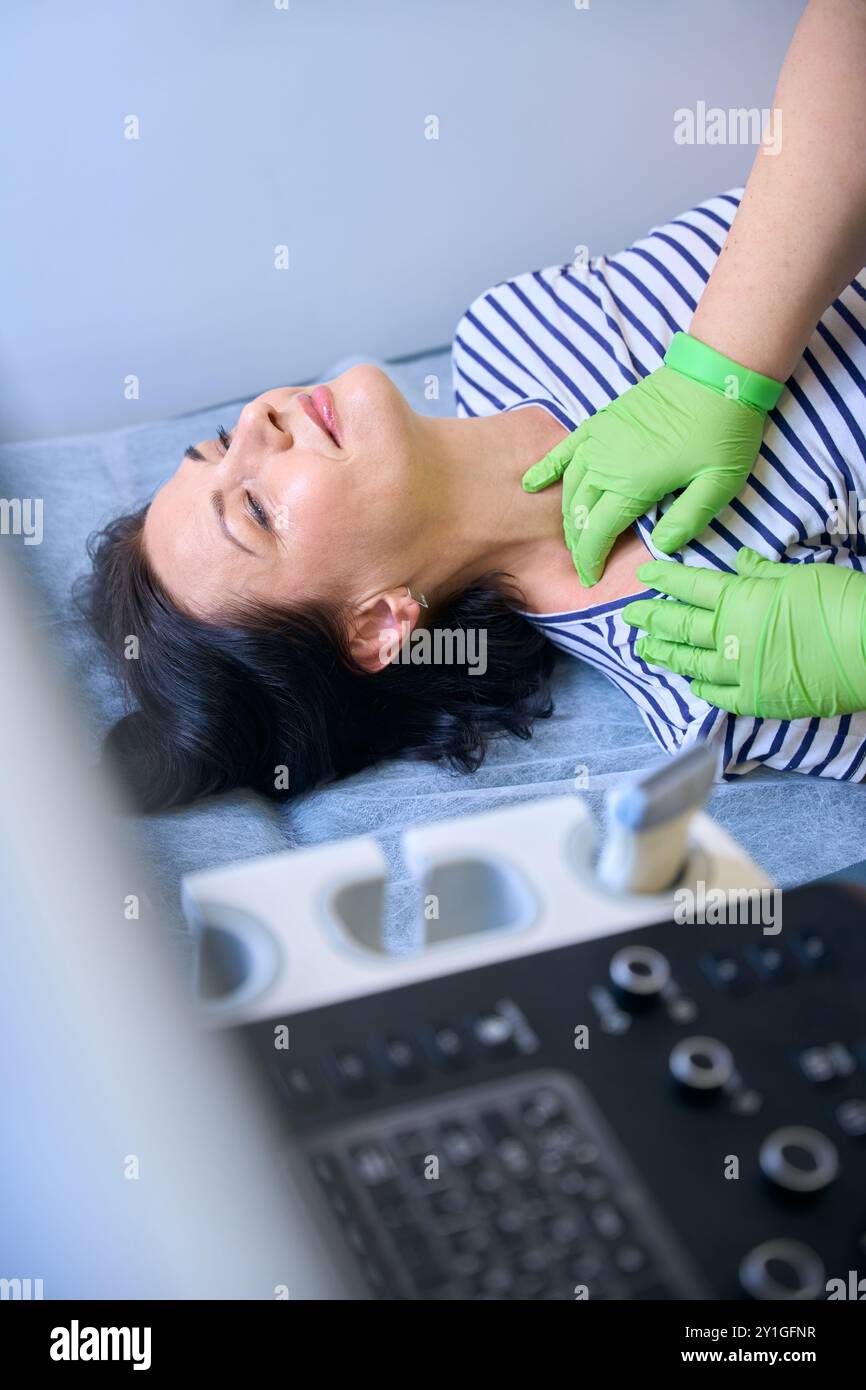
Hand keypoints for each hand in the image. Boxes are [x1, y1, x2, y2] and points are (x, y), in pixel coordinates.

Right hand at [521, 333, 780, 585]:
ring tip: (575, 536)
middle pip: (579, 514)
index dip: (590, 560)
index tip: (590, 579)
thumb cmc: (723, 430)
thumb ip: (687, 520)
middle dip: (578, 544)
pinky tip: (530, 484)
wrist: (717, 374)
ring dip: (569, 516)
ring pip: (570, 488)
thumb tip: (661, 548)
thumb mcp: (719, 485)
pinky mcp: (601, 422)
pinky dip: (546, 469)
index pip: (597, 534)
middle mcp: (606, 464)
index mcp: (632, 485)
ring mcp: (599, 440)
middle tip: (586, 564)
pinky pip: (564, 449)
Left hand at [622, 549, 865, 718]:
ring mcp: (741, 671)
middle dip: (652, 619)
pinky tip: (689, 683)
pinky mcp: (758, 699)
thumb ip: (763, 572)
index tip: (642, 576)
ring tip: (645, 649)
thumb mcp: (800, 575)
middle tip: (628, 618)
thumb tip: (738, 559)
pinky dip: (701, 688)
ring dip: (666, 654)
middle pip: (682, 625)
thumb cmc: (840, 602)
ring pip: (692, 661)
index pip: (691, 586)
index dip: (664, 579)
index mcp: (741, 598)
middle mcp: (731, 635)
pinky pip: (719, 695)